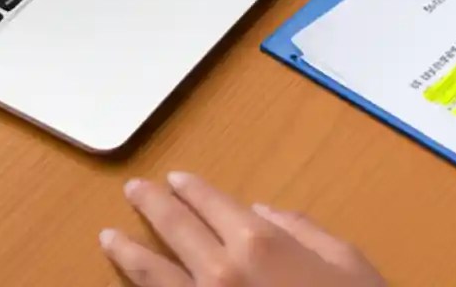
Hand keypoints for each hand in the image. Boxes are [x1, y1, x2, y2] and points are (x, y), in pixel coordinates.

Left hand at [100, 172, 384, 286]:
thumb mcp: (346, 261)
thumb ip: (304, 232)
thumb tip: (268, 212)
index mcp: (261, 242)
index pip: (214, 204)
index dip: (192, 189)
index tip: (174, 179)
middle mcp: (222, 270)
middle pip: (177, 229)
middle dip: (153, 206)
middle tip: (133, 190)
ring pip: (153, 273)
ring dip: (129, 251)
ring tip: (109, 237)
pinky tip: (130, 285)